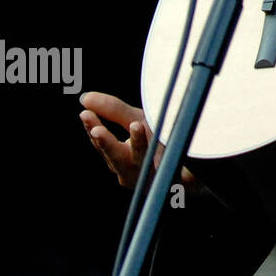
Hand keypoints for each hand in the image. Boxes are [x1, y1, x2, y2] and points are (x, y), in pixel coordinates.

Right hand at [79, 92, 198, 189]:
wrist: (191, 166)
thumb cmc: (159, 142)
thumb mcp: (137, 122)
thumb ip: (113, 111)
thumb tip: (84, 97)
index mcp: (119, 159)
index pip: (102, 144)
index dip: (93, 129)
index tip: (85, 114)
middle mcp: (131, 172)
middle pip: (117, 159)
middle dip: (107, 144)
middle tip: (96, 131)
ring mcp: (152, 178)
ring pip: (144, 163)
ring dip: (139, 144)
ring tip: (136, 125)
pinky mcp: (173, 178)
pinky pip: (170, 166)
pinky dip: (167, 153)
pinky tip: (169, 139)